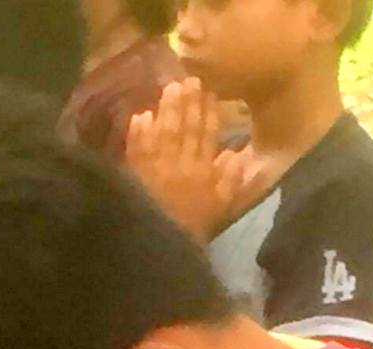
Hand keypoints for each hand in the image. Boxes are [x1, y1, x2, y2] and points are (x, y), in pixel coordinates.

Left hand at [127, 78, 256, 240]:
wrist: (160, 246)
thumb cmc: (194, 227)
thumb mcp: (221, 207)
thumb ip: (230, 180)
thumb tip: (236, 154)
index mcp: (202, 171)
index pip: (207, 135)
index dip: (208, 111)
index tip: (210, 91)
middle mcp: (180, 163)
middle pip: (185, 127)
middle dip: (188, 102)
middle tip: (189, 79)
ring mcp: (155, 165)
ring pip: (162, 131)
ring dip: (166, 108)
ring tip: (169, 88)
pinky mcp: (135, 172)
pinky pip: (137, 147)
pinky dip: (138, 131)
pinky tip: (141, 115)